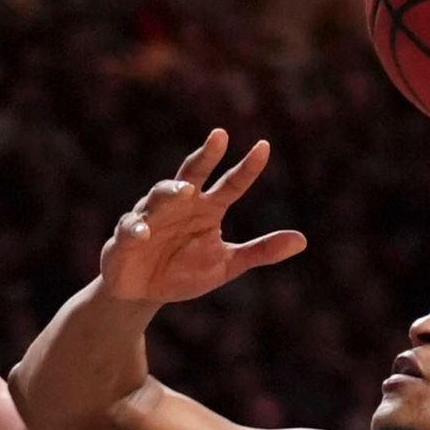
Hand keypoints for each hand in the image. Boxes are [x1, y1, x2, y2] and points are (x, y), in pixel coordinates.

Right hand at [101, 129, 306, 302]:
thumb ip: (261, 251)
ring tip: (185, 190)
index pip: (232, 184)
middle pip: (193, 173)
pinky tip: (145, 232)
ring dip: (171, 190)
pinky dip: (137, 228)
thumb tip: (302, 241)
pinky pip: (131, 228)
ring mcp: (152, 216)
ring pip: (160, 195)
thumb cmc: (185, 272)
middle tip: (219, 137)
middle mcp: (180, 205)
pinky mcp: (126, 236)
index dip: (247, 167)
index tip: (264, 147)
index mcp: (208, 209)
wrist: (144, 292)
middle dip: (205, 156)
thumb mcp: (227, 265)